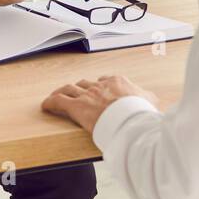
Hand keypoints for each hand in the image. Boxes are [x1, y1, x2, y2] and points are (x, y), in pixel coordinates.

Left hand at [41, 74, 158, 133]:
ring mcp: (87, 95)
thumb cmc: (140, 112)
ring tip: (58, 95)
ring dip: (63, 92)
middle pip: (86, 83)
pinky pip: (58, 101)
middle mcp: (100, 86)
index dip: (100, 86)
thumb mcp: (150, 102)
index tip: (100, 91)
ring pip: (70, 89)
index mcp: (117, 82)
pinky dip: (50, 103)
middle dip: (81, 88)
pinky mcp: (77, 107)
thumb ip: (148, 98)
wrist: (130, 118)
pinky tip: (45, 106)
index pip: (105, 80)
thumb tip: (153, 100)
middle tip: (77, 94)